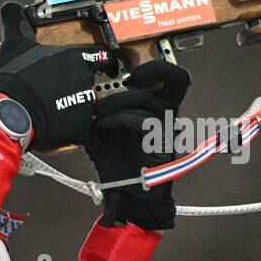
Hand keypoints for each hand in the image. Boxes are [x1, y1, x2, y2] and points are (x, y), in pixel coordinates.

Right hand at [0, 2, 119, 149]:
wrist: (11, 111)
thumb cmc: (14, 77)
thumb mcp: (13, 42)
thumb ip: (15, 20)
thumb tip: (9, 6)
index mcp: (75, 58)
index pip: (103, 56)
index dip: (104, 61)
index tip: (105, 66)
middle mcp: (86, 79)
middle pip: (93, 81)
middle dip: (82, 85)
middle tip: (66, 89)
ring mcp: (85, 103)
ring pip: (88, 103)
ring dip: (76, 104)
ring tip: (56, 106)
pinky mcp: (81, 125)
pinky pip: (82, 124)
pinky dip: (72, 124)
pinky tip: (56, 121)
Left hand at [85, 60, 190, 230]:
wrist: (124, 193)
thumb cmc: (117, 160)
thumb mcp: (104, 127)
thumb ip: (101, 107)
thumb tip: (82, 91)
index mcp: (158, 107)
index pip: (173, 77)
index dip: (156, 67)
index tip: (128, 73)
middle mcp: (168, 115)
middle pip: (178, 79)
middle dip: (153, 70)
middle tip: (127, 79)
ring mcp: (167, 129)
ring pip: (147, 100)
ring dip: (116, 102)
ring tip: (97, 113)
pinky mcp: (161, 144)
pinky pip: (143, 121)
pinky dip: (119, 117)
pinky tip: (102, 124)